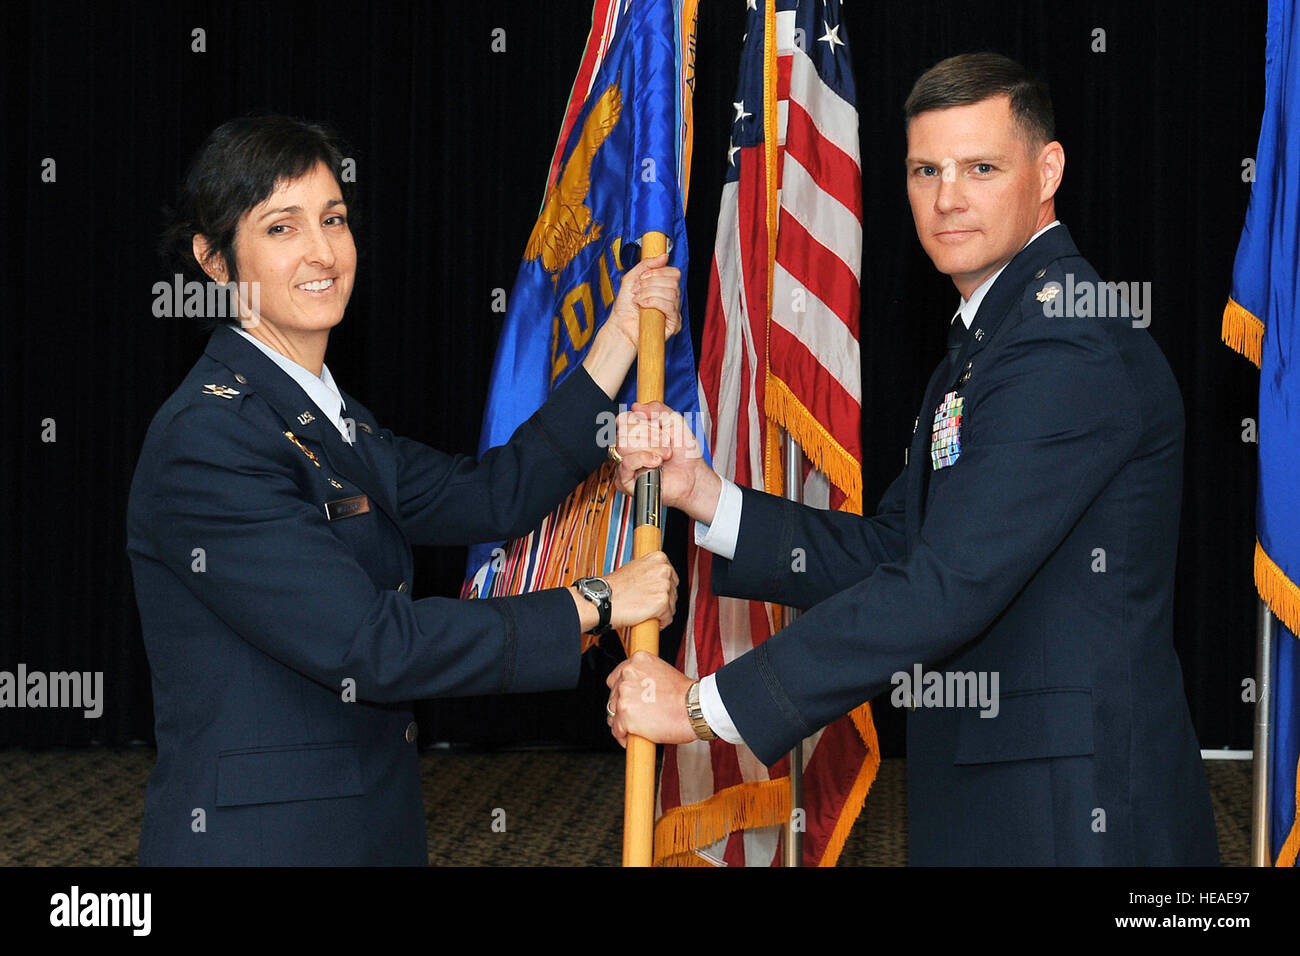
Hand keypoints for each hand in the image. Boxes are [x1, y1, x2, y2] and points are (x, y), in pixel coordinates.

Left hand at [581, 254, 682, 398]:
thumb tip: (665, 255)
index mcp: (666, 287)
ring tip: (638, 300)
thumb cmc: (625, 306)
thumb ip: (647, 265)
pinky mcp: (674, 324)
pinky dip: (653, 302)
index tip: (641, 279)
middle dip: (650, 284)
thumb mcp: (632, 278)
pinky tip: (642, 306)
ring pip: (671, 293)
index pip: (674, 273)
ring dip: (649, 293)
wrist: (619, 326)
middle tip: (637, 291)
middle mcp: (674, 299)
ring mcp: (675, 312)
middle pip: (673, 282)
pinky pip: (670, 307)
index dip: (657, 273)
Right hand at [604, 550, 677, 629]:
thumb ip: (650, 571)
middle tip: (647, 603)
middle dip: (663, 600)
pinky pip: (668, 618)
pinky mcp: (662, 602)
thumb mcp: (634, 568)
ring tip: (645, 610)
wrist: (603, 599)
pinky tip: (647, 618)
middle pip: (674, 591)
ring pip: (672, 605)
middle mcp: (664, 570)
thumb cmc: (615, 587)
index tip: (653, 593)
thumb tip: (657, 578)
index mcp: (659, 558)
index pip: (671, 576)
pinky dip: (660, 622)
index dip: (662, 588)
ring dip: (661, 612)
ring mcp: (664, 586)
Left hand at [605, 650, 695, 746]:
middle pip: (613, 696)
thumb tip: (636, 692)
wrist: (696, 708)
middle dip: (621, 708)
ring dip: (620, 722)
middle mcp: (627, 674)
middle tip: (634, 717)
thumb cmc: (686, 695)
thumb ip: (644, 678)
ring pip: (612, 713)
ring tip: (632, 729)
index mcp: (637, 660)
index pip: (616, 678)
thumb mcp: (662, 673)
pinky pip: (616, 730)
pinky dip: (622, 736)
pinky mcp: (625, 715)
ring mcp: (624, 695)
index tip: (627, 700)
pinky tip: (631, 738)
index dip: (620, 692)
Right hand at [613, 402, 721, 521]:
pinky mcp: (625, 481)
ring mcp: (625, 464)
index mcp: (635, 432)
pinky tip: (656, 463)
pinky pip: (626, 464)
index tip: (660, 428)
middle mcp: (627, 448)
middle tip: (667, 444)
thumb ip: (657, 409)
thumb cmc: (684, 453)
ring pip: (624, 447)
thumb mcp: (675, 422)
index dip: (643, 422)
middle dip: (650, 436)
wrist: (693, 476)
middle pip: (623, 432)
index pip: (623, 419)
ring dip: (651, 448)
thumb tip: (636, 406)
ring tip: (665, 455)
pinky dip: (643, 459)